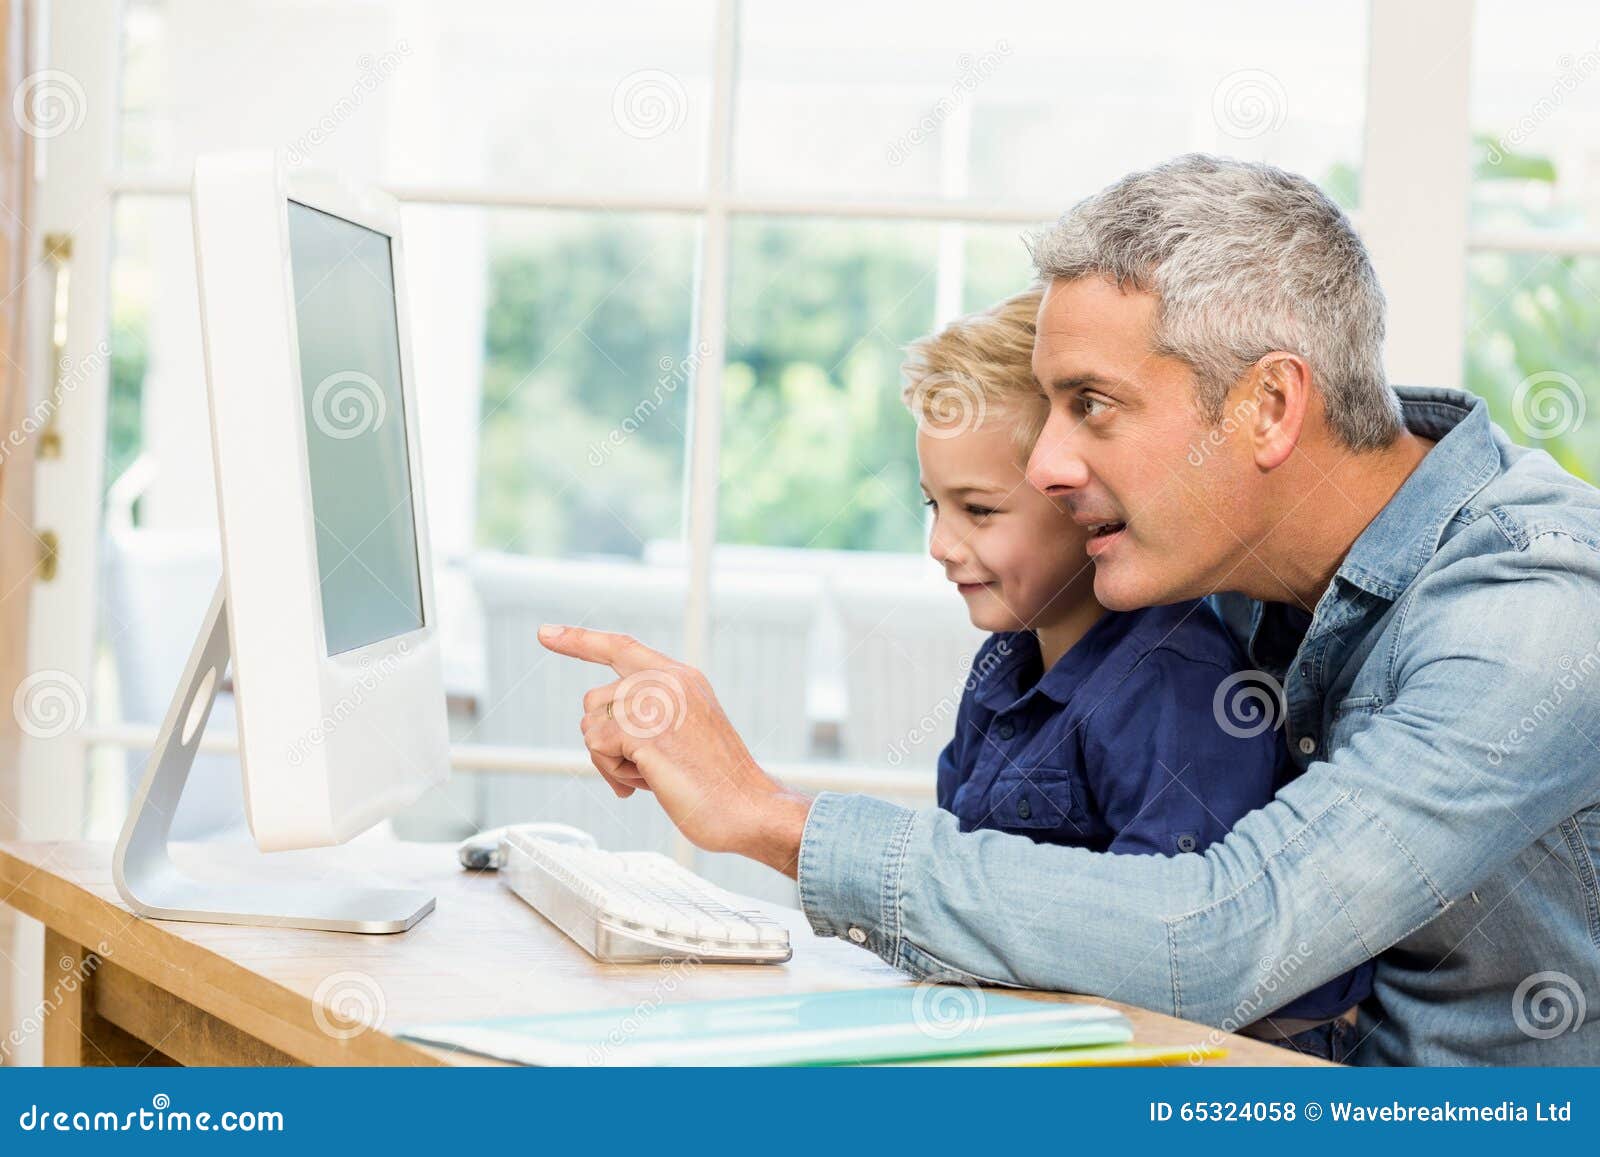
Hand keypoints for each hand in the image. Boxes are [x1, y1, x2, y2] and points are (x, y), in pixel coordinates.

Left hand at [536, 625, 812, 876]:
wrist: (749, 807)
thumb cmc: (718, 782)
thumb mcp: (684, 731)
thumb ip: (648, 715)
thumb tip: (597, 730)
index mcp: (681, 677)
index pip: (620, 647)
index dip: (579, 641)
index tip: (546, 634)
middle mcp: (667, 681)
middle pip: (594, 700)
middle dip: (606, 740)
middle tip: (643, 768)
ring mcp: (656, 703)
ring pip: (591, 725)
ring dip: (610, 760)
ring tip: (651, 775)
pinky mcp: (645, 731)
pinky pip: (596, 747)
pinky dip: (612, 772)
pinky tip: (645, 783)